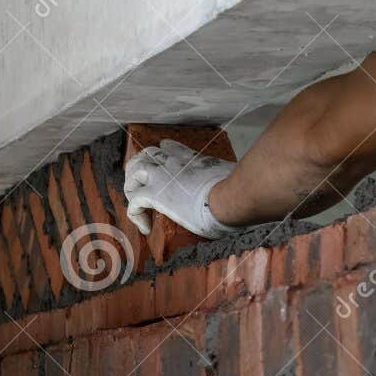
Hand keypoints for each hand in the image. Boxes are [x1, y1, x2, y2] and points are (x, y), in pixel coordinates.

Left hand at [123, 140, 239, 237]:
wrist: (231, 197)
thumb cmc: (239, 191)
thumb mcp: (232, 176)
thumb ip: (229, 179)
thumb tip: (243, 188)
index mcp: (191, 159)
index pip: (168, 148)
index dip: (162, 156)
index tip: (164, 168)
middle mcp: (173, 163)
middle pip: (145, 154)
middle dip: (140, 168)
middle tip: (143, 186)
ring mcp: (161, 177)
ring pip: (133, 173)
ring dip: (133, 187)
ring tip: (140, 205)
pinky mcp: (155, 195)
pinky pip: (133, 203)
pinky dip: (136, 216)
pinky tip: (146, 227)